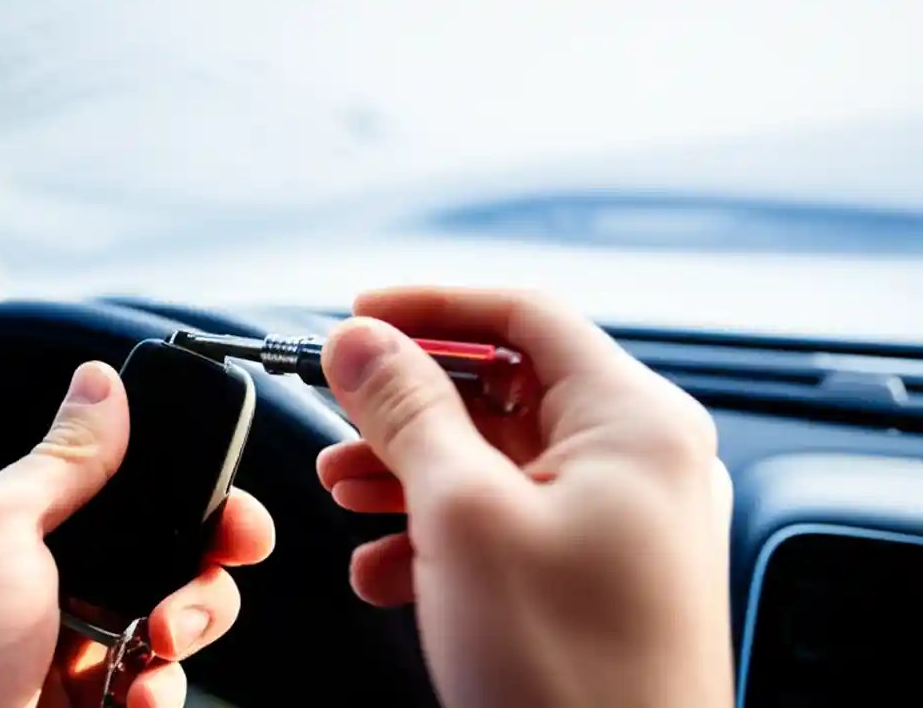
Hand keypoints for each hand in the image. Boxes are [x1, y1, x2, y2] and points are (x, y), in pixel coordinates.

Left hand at [0, 361, 274, 707]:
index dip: (191, 492)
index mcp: (35, 532)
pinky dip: (166, 694)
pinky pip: (166, 689)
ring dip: (193, 626)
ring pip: (184, 622)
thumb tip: (99, 384)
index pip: (135, 493)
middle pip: (176, 554)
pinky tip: (138, 698)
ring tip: (158, 647)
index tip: (227, 502)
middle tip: (216, 566)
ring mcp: (86, 654)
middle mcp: (64, 587)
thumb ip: (59, 460)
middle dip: (209, 562)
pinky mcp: (103, 707)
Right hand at [316, 287, 732, 707]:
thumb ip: (406, 411)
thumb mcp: (463, 518)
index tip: (356, 321)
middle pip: (503, 388)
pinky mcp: (595, 577)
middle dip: (408, 405)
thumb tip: (361, 342)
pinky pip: (507, 523)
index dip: (429, 306)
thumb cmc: (569, 674)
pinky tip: (386, 567)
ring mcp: (621, 524)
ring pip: (495, 460)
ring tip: (345, 493)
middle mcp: (639, 461)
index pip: (522, 313)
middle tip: (337, 417)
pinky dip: (439, 532)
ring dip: (410, 471)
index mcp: (634, 422)